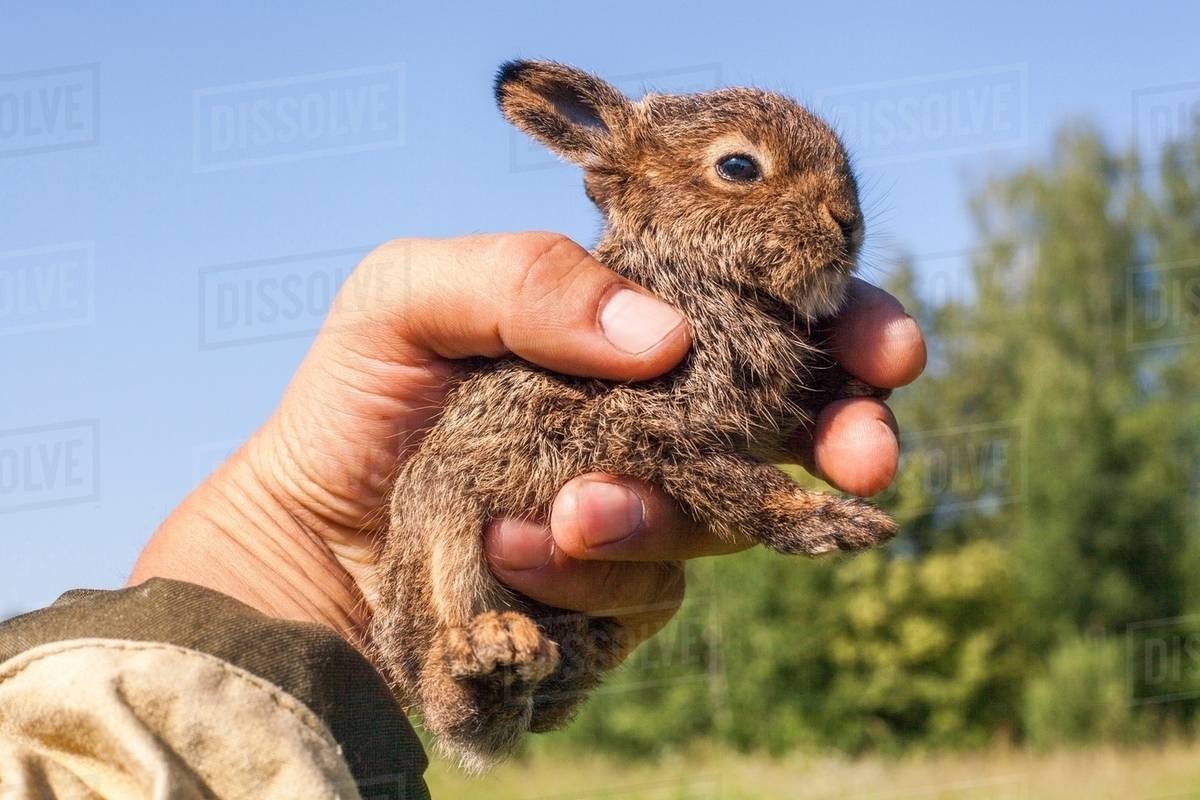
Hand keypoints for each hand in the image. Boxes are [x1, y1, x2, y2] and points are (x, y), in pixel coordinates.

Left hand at [130, 233, 924, 655]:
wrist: (305, 548)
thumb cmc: (354, 406)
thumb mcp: (407, 302)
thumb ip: (523, 280)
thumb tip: (666, 334)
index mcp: (623, 335)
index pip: (759, 316)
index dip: (842, 328)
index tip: (886, 352)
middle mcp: (650, 421)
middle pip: (790, 425)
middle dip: (843, 437)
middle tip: (859, 457)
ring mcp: (641, 511)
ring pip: (718, 516)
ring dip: (656, 513)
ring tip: (557, 514)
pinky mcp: (616, 593)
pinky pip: (650, 588)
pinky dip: (593, 570)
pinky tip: (517, 552)